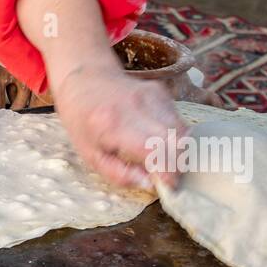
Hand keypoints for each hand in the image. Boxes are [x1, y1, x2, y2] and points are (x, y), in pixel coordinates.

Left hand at [51, 62, 182, 190]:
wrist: (84, 80)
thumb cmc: (83, 122)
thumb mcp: (90, 155)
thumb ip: (118, 173)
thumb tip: (149, 184)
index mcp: (114, 125)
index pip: (155, 149)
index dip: (168, 170)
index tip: (170, 186)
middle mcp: (138, 107)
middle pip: (176, 140)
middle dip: (178, 164)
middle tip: (169, 178)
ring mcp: (153, 95)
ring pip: (182, 130)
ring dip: (179, 151)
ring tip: (165, 162)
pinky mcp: (162, 91)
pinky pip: (177, 119)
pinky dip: (174, 136)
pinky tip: (160, 141)